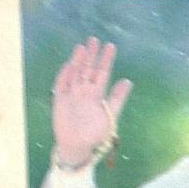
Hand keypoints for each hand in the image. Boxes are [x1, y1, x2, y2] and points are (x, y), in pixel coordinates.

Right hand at [50, 36, 129, 177]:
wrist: (78, 147)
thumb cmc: (96, 134)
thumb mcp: (110, 116)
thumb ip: (118, 99)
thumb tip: (128, 81)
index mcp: (97, 94)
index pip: (102, 73)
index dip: (106, 60)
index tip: (110, 46)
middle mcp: (84, 91)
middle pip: (88, 69)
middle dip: (92, 55)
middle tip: (95, 40)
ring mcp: (72, 94)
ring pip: (75, 73)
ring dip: (79, 60)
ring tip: (83, 47)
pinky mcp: (60, 99)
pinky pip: (62, 84)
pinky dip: (65, 74)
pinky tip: (71, 64)